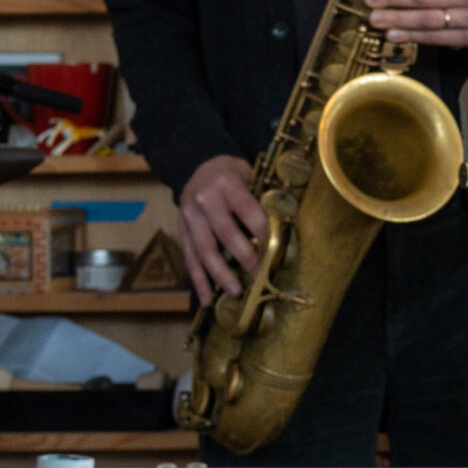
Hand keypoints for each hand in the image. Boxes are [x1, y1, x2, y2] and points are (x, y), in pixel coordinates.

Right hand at [178, 155, 269, 302]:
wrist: (198, 168)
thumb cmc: (231, 175)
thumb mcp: (247, 174)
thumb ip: (260, 196)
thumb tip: (285, 225)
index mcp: (226, 183)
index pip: (245, 208)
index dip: (260, 228)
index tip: (274, 247)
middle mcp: (204, 200)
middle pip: (225, 232)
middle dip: (244, 256)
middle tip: (259, 274)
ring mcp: (189, 217)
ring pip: (204, 249)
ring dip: (221, 274)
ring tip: (236, 292)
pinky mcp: (181, 231)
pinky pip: (190, 258)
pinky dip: (198, 281)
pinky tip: (207, 299)